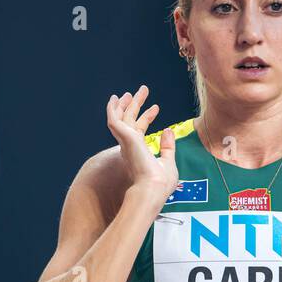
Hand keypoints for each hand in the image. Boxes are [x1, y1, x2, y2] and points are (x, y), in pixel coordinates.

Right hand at [106, 85, 177, 201]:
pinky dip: (113, 109)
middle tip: (141, 91)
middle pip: (130, 121)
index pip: (140, 131)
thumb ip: (167, 147)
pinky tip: (115, 99)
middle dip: (135, 106)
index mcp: (138, 153)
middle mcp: (129, 147)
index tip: (156, 108)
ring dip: (125, 104)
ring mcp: (126, 142)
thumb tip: (168, 131)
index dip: (147, 118)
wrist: (152, 189)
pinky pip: (114, 120)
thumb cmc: (160, 183)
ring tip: (131, 92)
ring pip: (122, 118)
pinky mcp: (124, 137)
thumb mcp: (168, 162)